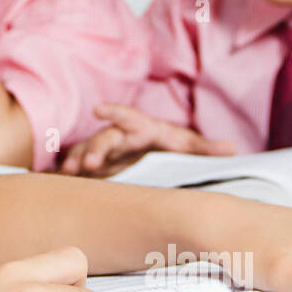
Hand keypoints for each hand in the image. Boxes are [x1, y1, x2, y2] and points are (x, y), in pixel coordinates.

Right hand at [59, 103, 236, 176]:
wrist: (150, 151)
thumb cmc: (167, 145)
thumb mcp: (185, 145)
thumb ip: (204, 148)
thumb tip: (232, 149)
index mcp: (139, 128)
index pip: (126, 117)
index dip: (113, 112)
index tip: (99, 110)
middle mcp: (118, 138)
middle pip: (103, 139)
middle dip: (94, 149)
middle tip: (87, 164)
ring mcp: (103, 153)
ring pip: (84, 152)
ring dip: (75, 162)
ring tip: (68, 173)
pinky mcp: (94, 168)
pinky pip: (77, 168)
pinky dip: (69, 173)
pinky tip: (59, 182)